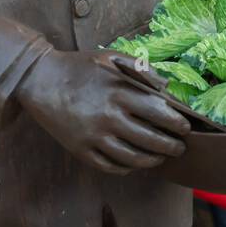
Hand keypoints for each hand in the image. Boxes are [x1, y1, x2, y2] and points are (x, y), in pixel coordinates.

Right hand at [15, 49, 190, 174]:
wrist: (40, 80)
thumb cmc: (79, 66)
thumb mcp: (110, 57)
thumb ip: (140, 68)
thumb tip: (166, 86)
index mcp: (118, 92)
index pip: (158, 113)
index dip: (177, 123)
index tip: (185, 127)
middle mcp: (107, 117)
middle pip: (150, 140)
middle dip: (170, 146)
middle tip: (180, 147)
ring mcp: (93, 137)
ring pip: (132, 158)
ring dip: (152, 160)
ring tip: (161, 157)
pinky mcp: (80, 150)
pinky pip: (110, 166)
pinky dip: (127, 168)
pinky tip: (135, 164)